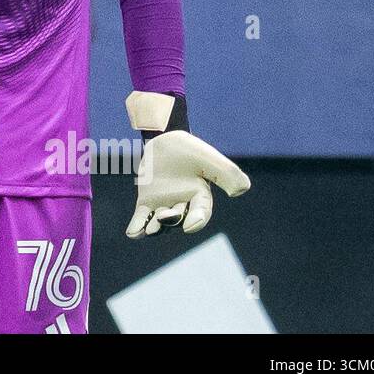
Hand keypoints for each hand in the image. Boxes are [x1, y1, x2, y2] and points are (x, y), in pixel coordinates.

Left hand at [127, 131, 250, 237]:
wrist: (165, 139)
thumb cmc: (191, 150)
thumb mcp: (210, 159)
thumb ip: (227, 173)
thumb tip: (241, 190)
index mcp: (200, 197)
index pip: (201, 214)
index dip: (196, 221)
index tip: (189, 226)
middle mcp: (183, 204)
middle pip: (178, 218)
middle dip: (171, 220)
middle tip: (163, 217)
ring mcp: (164, 204)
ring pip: (160, 221)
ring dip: (155, 227)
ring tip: (150, 229)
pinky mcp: (147, 201)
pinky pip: (142, 217)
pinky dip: (137, 226)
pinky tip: (132, 233)